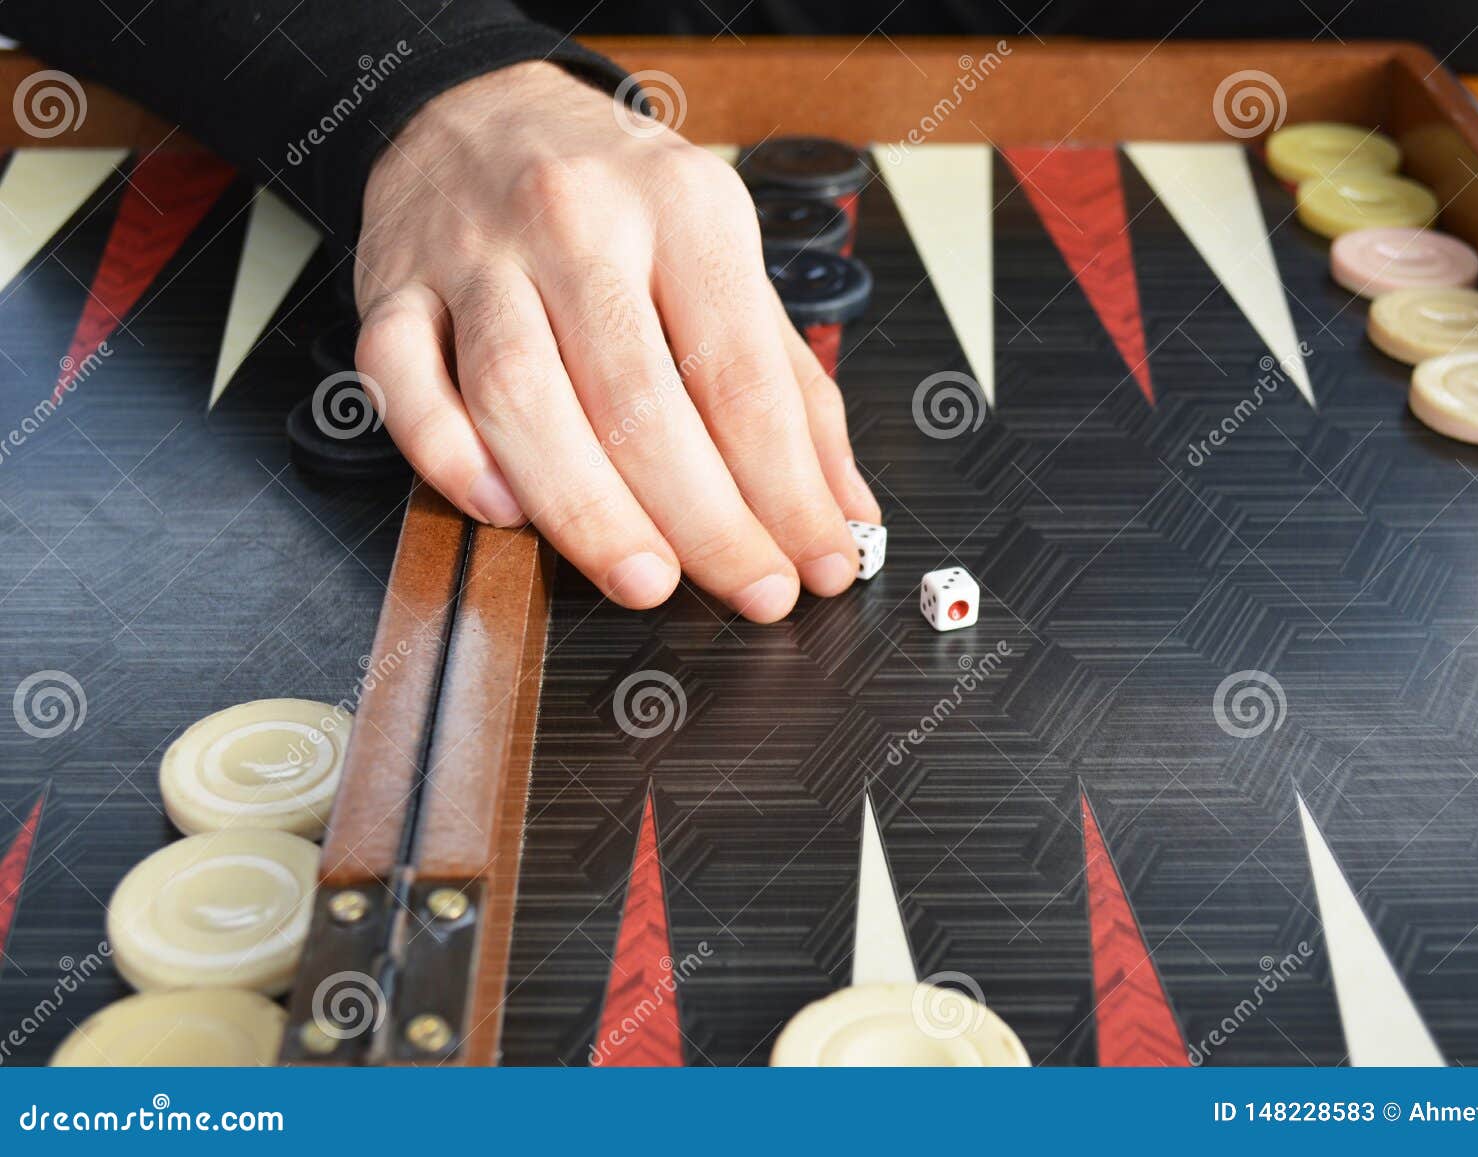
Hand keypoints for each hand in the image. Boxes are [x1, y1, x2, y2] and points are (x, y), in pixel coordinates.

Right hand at [352, 61, 879, 621]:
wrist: (481, 107)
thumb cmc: (616, 196)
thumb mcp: (724, 255)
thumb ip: (789, 385)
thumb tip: (843, 504)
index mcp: (682, 208)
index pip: (742, 376)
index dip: (786, 488)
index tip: (817, 562)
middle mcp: (576, 222)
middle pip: (638, 401)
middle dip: (704, 520)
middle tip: (748, 588)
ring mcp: (475, 255)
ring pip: (520, 400)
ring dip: (586, 511)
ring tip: (646, 576)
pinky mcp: (392, 288)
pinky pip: (401, 381)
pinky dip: (449, 456)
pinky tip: (503, 511)